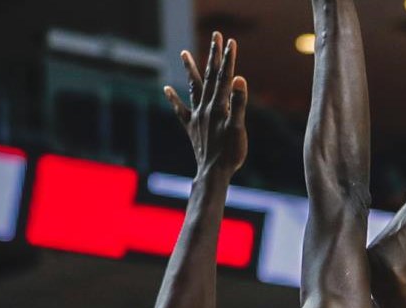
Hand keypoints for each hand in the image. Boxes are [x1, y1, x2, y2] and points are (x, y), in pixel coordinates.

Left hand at [163, 32, 248, 176]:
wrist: (212, 173)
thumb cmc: (229, 154)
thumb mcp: (238, 128)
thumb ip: (238, 103)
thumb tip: (238, 79)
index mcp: (218, 106)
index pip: (224, 77)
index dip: (228, 59)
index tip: (231, 42)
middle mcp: (205, 107)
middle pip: (210, 77)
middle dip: (214, 56)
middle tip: (216, 36)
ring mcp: (196, 117)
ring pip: (194, 88)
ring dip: (190, 69)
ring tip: (184, 53)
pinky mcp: (191, 127)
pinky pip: (180, 110)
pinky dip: (173, 99)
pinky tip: (166, 89)